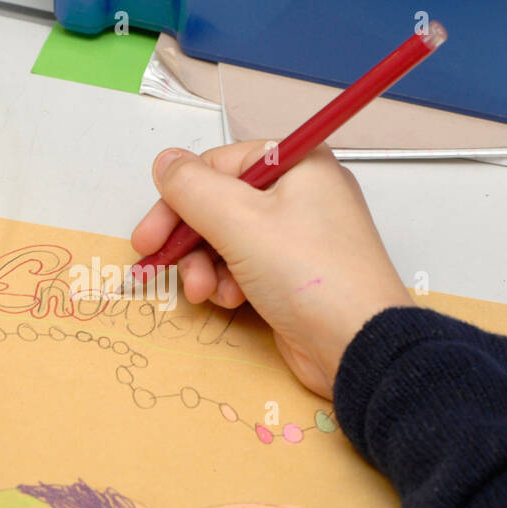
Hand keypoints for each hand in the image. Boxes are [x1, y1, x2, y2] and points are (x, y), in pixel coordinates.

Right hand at [131, 141, 413, 397]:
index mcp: (297, 164)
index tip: (149, 236)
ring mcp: (300, 236)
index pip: (219, 166)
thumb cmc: (307, 274)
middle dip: (189, 240)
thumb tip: (165, 162)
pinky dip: (229, 283)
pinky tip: (232, 302)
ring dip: (205, 267)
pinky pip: (246, 267)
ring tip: (203, 293)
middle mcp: (301, 193)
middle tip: (157, 266)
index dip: (178, 199)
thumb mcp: (240, 222)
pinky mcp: (295, 274)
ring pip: (228, 240)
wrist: (358, 345)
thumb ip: (192, 188)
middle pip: (220, 205)